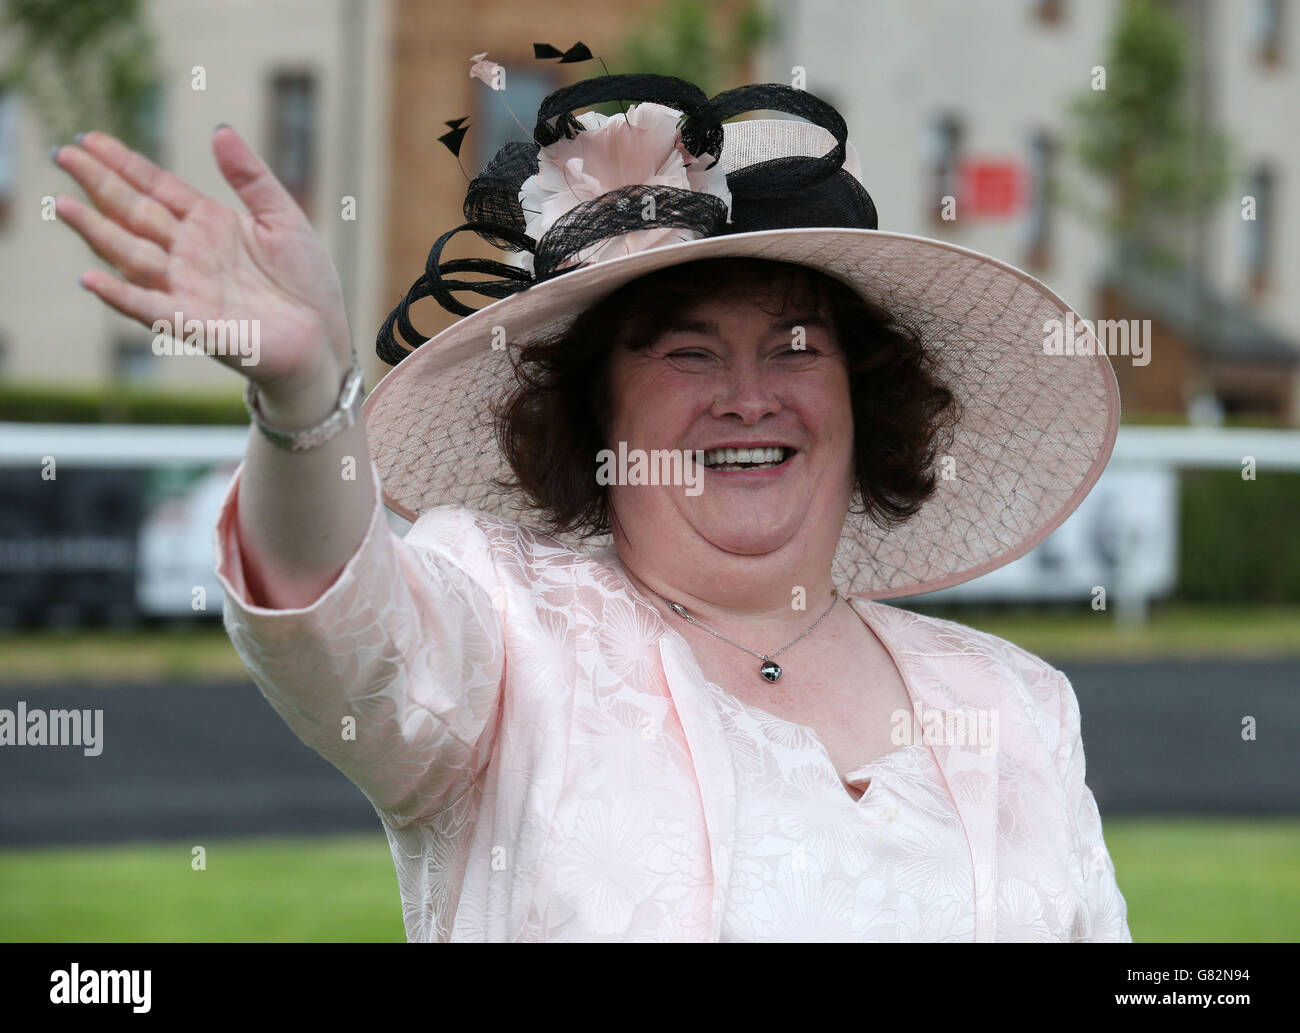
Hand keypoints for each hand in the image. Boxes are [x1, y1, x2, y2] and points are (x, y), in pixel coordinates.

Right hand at [51, 126, 351, 393]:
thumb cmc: (306, 284)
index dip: (124, 163)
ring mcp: (187, 288)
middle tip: (61, 154)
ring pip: (131, 254)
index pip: (157, 187)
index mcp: (209, 224)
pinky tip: (91, 279)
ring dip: (97, 231)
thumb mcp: (284, 219)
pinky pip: (150, 308)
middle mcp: (189, 254)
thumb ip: (252, 178)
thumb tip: (219, 130)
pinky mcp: (194, 324)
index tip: (90, 138)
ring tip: (63, 205)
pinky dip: (121, 296)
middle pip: (135, 213)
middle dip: (99, 184)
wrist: (322, 340)